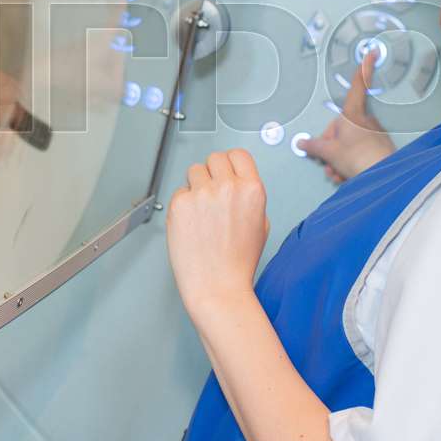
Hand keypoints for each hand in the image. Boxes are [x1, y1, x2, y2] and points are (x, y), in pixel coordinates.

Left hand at [165, 148, 271, 321]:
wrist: (217, 286)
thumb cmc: (238, 262)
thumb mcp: (260, 223)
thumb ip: (249, 196)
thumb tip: (237, 181)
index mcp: (252, 189)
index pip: (239, 155)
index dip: (232, 162)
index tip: (227, 168)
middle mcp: (227, 187)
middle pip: (215, 158)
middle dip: (214, 173)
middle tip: (213, 193)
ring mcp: (201, 194)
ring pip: (194, 171)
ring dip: (197, 185)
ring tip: (202, 210)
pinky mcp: (179, 203)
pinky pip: (179, 191)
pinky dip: (183, 203)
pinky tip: (192, 222)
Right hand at [299, 49, 394, 185]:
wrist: (382, 176)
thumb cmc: (359, 158)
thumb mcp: (329, 152)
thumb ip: (313, 146)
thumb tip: (302, 143)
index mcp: (352, 115)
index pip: (357, 86)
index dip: (363, 69)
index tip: (372, 53)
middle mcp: (365, 121)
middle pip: (342, 127)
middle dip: (333, 145)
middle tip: (330, 160)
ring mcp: (374, 135)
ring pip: (349, 143)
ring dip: (340, 158)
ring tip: (339, 171)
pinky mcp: (379, 149)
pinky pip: (359, 152)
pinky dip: (350, 163)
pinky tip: (347, 175)